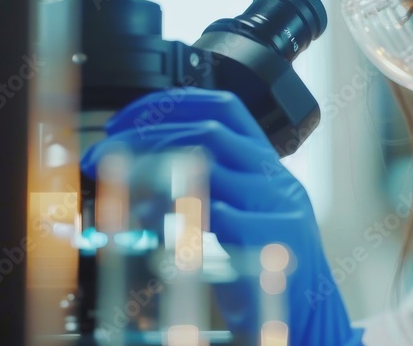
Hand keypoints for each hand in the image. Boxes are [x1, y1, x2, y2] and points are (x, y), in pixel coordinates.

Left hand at [81, 87, 363, 344]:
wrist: (308, 310)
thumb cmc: (264, 263)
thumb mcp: (238, 212)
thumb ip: (205, 186)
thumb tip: (142, 167)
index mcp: (266, 164)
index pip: (226, 109)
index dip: (174, 103)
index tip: (127, 118)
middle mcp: (275, 177)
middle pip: (210, 132)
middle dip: (147, 136)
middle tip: (104, 154)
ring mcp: (279, 207)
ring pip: (214, 166)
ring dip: (156, 171)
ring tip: (122, 183)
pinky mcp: (276, 240)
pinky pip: (224, 216)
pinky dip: (181, 214)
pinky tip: (151, 220)